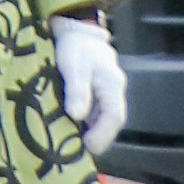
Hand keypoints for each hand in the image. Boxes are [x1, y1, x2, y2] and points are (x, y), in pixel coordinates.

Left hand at [54, 14, 128, 156]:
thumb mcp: (73, 65)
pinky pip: (92, 114)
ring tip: (70, 145)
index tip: (89, 147)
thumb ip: (77, 89)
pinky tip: (67, 130)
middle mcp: (113, 93)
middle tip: (77, 152)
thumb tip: (77, 115)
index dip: (104, 134)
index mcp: (112, 85)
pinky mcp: (95, 95)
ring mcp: (105, 95)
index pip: (115, 116)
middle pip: (110, 122)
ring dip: (89, 132)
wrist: (74, 30)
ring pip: (101, 120)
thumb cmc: (75, 46)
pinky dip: (83, 124)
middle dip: (96, 138)